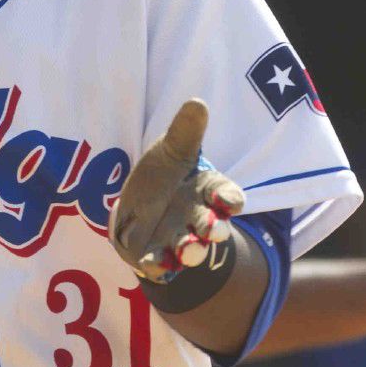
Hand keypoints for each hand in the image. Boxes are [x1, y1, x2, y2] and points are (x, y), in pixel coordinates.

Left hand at [108, 99, 244, 283]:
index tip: (230, 200)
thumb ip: (184, 133)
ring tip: (188, 250)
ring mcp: (180, 239)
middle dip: (213, 228)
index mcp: (208, 191)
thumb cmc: (162, 177)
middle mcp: (199, 218)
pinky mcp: (158, 255)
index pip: (226, 195)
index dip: (229, 198)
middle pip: (212, 225)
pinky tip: (150, 262)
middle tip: (213, 230)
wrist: (135, 209)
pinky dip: (157, 264)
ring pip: (190, 247)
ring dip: (191, 250)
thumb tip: (197, 102)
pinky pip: (160, 263)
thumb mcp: (170, 150)